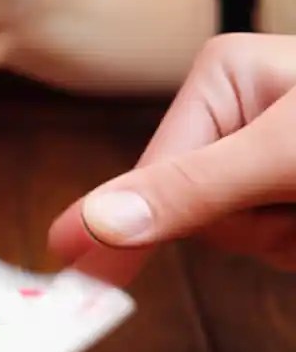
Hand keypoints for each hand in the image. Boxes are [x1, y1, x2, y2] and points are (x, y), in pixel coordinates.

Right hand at [49, 34, 295, 284]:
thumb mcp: (281, 154)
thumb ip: (192, 188)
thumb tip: (97, 221)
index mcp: (220, 78)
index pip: (154, 176)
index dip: (152, 226)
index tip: (76, 274)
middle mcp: (237, 112)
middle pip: (194, 212)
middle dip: (253, 227)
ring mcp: (263, 156)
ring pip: (237, 235)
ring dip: (285, 239)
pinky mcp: (286, 190)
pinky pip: (271, 244)